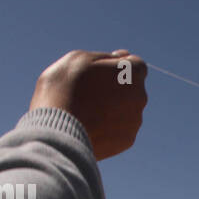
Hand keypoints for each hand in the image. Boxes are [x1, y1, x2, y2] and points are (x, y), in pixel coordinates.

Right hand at [29, 49, 147, 159]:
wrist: (58, 130)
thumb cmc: (65, 88)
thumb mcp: (79, 59)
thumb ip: (105, 57)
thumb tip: (123, 57)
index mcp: (132, 72)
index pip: (135, 64)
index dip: (118, 67)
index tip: (101, 72)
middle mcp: (140, 96)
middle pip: (131, 89)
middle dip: (116, 88)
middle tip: (89, 93)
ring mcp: (135, 120)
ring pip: (126, 110)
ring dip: (112, 109)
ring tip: (86, 112)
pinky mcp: (127, 141)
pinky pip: (120, 130)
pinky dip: (109, 128)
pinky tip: (90, 126)